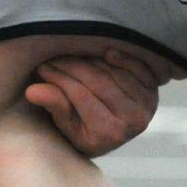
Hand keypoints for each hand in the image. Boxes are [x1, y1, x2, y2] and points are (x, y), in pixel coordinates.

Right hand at [25, 48, 160, 155]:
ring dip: (90, 60)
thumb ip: (54, 107)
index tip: (41, 68)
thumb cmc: (83, 132)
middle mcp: (133, 122)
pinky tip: (107, 53)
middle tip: (51, 59)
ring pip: (114, 72)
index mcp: (109, 134)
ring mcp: (147, 105)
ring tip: (69, 57)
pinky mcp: (154, 92)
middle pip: (98, 82)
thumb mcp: (66, 128)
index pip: (80, 95)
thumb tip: (32, 91)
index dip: (59, 79)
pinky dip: (123, 58)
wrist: (113, 134)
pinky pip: (137, 68)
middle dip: (71, 67)